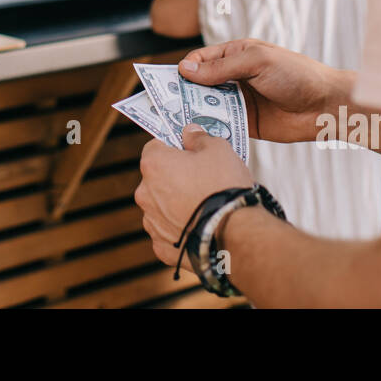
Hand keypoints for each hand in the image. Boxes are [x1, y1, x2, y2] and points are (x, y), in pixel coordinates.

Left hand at [135, 125, 254, 271]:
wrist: (235, 234)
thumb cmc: (224, 187)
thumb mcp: (218, 149)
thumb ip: (199, 137)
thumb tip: (189, 133)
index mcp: (153, 164)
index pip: (155, 147)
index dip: (173, 147)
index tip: (189, 152)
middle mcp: (145, 193)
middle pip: (157, 178)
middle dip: (174, 177)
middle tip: (201, 180)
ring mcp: (152, 222)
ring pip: (161, 207)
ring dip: (175, 205)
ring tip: (203, 206)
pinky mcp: (163, 247)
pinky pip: (168, 234)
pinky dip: (180, 230)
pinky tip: (199, 227)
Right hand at [179, 39, 353, 143]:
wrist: (327, 106)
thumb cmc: (296, 75)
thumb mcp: (257, 62)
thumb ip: (221, 68)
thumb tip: (186, 69)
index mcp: (237, 55)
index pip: (201, 60)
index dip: (183, 69)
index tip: (166, 83)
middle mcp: (235, 77)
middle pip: (200, 84)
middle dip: (182, 93)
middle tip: (163, 106)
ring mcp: (240, 101)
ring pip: (208, 106)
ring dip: (194, 113)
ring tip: (176, 123)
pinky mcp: (247, 123)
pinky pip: (223, 125)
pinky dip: (210, 129)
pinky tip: (198, 136)